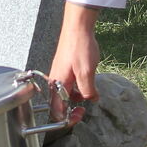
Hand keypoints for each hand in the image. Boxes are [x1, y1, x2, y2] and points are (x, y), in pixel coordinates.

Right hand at [46, 2, 102, 119]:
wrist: (78, 27)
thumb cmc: (80, 48)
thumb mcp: (87, 73)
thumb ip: (88, 90)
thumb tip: (92, 99)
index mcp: (58, 84)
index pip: (56, 110)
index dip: (67, 118)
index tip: (80, 114)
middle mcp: (55, 80)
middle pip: (61, 102)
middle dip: (74, 106)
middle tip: (88, 104)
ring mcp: (59, 73)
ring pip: (66, 92)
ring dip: (78, 95)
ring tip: (91, 91)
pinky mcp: (64, 67)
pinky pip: (68, 83)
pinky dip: (78, 85)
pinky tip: (88, 79)